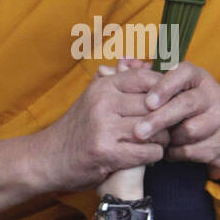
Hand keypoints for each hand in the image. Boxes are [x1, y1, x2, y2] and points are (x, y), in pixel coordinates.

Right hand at [36, 58, 165, 192]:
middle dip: (167, 117)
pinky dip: (154, 155)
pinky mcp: (107, 153)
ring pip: (156, 129)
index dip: (165, 89)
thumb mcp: (94, 98)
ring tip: (157, 142)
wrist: (48, 157)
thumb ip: (118, 81)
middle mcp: (104, 103)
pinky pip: (149, 151)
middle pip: (154, 105)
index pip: (146, 78)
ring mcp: (105, 128)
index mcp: (103, 86)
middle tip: (169, 126)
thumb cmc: (78, 128)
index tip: (172, 100)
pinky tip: (148, 155)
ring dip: (162, 139)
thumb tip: (145, 62)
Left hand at [134, 61, 219, 179]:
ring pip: (189, 130)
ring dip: (168, 138)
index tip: (147, 102)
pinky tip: (168, 151)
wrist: (218, 136)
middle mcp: (212, 93)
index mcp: (197, 77)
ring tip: (156, 140)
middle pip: (185, 104)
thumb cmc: (182, 108)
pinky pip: (193, 150)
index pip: (182, 73)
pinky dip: (176, 153)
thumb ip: (138, 79)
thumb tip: (110, 68)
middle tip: (138, 131)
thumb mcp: (167, 91)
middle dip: (160, 119)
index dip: (164, 87)